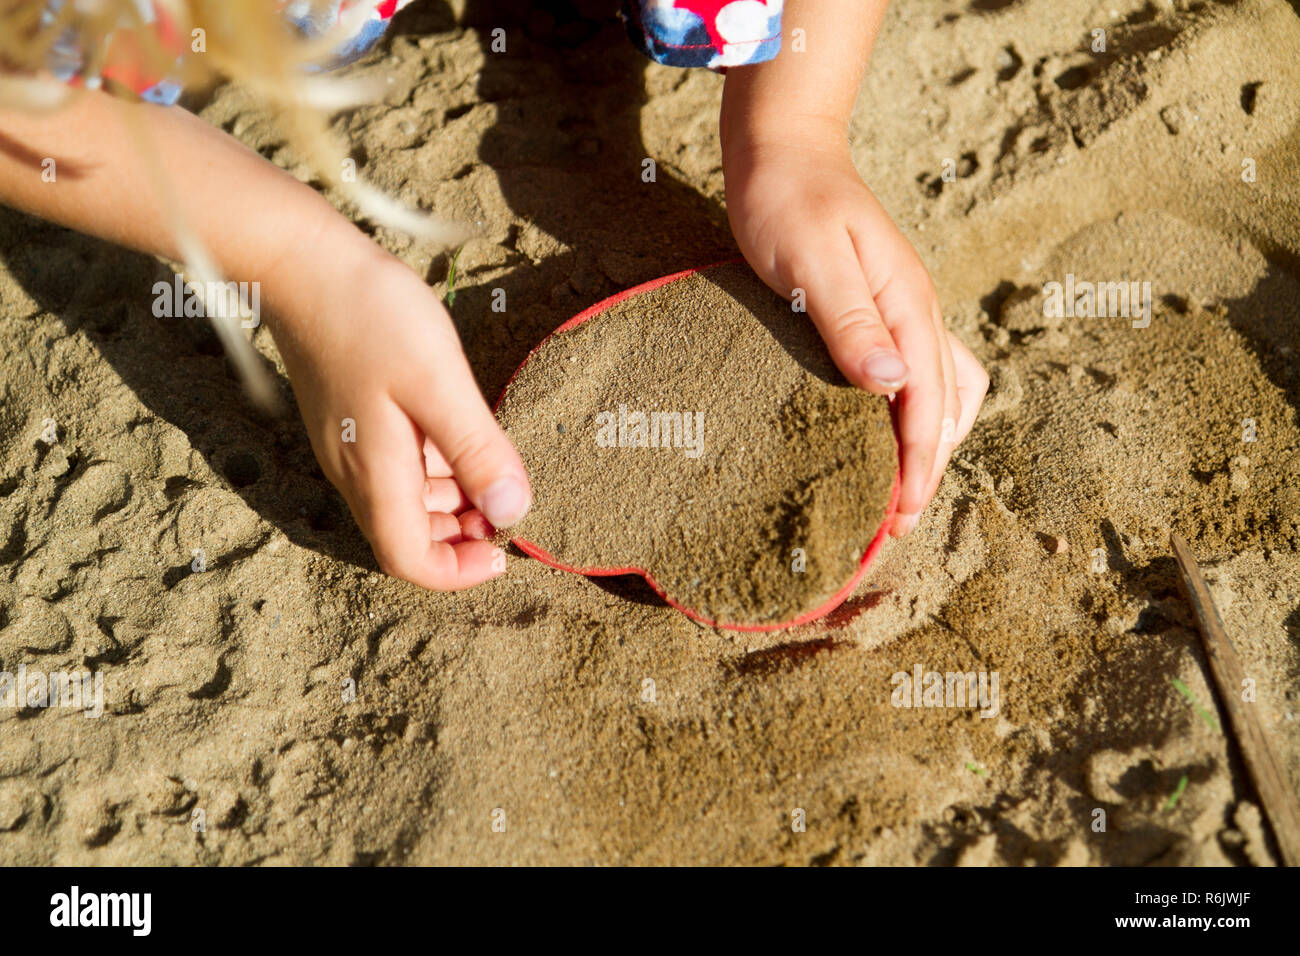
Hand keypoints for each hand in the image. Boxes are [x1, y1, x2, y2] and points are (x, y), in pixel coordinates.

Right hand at [268, 239, 531, 588]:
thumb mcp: (438, 382)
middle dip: (461, 539)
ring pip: (404, 503)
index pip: (410, 561)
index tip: (505, 552)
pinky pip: (396, 469)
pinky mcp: (352, 421)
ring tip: (495, 476)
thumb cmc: (370, 316)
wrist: (302, 264)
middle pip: (408, 538)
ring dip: (451, 504)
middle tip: (508, 510)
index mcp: (374, 475)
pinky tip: (461, 441)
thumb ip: (477, 450)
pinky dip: (434, 473)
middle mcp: (355, 473)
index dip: (459, 572)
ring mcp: (350, 447)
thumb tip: (512, 513)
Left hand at [723, 137, 987, 535]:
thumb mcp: (810, 259)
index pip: (928, 404)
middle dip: (928, 467)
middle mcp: (916, 312)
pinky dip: (912, 413)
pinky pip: (917, 372)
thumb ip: (849, 319)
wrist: (784, 150)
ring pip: (942, 392)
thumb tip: (890, 384)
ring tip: (894, 490)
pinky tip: (880, 432)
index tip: (900, 520)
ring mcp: (903, 311)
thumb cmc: (788, 199)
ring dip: (926, 443)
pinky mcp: (880, 311)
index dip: (918, 466)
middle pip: (947, 407)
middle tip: (894, 524)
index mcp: (908, 306)